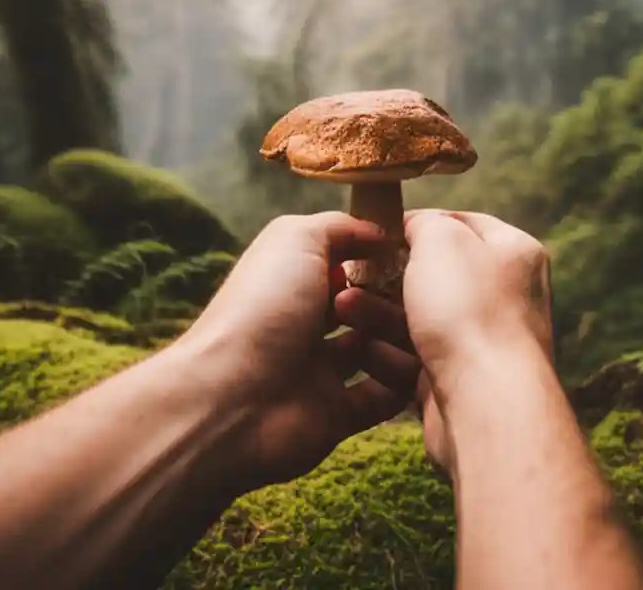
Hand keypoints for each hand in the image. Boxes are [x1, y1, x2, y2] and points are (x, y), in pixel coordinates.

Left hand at [185, 212, 421, 486]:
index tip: (409, 256)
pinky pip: (382, 397)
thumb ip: (339, 228)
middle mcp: (306, 326)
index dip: (377, 259)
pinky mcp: (336, 415)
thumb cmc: (263, 308)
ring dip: (398, 339)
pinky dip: (400, 383)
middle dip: (392, 301)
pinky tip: (410, 367)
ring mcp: (321, 373)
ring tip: (399, 333)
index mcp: (294, 284)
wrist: (232, 398)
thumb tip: (379, 234)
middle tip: (404, 299)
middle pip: (368, 309)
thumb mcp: (295, 240)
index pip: (346, 266)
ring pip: (379, 351)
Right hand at [335, 210, 553, 476]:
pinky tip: (357, 348)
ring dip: (376, 313)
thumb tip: (416, 226)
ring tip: (340, 306)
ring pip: (417, 318)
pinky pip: (412, 359)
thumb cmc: (469, 311)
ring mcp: (480, 342)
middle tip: (351, 271)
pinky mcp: (456, 381)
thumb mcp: (443, 241)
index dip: (421, 223)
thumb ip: (426, 223)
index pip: (463, 223)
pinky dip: (385, 354)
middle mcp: (502, 296)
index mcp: (513, 253)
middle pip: (434, 275)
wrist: (485, 402)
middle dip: (387, 274)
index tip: (381, 229)